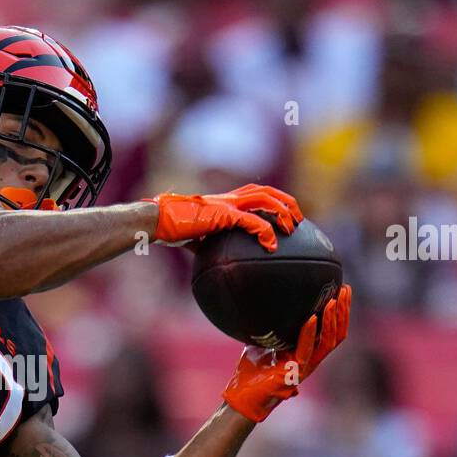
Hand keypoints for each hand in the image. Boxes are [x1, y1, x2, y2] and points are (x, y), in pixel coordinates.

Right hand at [143, 184, 302, 249]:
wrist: (158, 221)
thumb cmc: (170, 230)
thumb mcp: (194, 239)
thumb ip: (208, 246)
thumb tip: (212, 265)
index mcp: (223, 202)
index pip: (254, 194)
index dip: (273, 201)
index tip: (284, 217)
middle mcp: (228, 199)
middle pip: (266, 191)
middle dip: (287, 202)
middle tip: (299, 221)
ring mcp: (227, 204)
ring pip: (265, 199)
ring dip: (283, 211)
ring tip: (293, 229)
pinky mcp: (223, 214)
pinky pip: (252, 221)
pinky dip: (265, 232)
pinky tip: (272, 246)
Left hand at [221, 284, 351, 422]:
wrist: (242, 398)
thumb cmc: (251, 373)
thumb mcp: (264, 342)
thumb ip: (272, 328)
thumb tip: (266, 305)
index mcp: (308, 354)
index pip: (332, 331)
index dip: (341, 312)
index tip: (342, 290)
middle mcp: (311, 360)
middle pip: (337, 334)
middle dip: (343, 311)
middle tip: (346, 289)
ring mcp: (304, 367)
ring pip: (328, 342)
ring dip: (332, 320)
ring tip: (334, 300)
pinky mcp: (293, 372)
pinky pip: (306, 350)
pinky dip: (309, 333)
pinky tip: (312, 318)